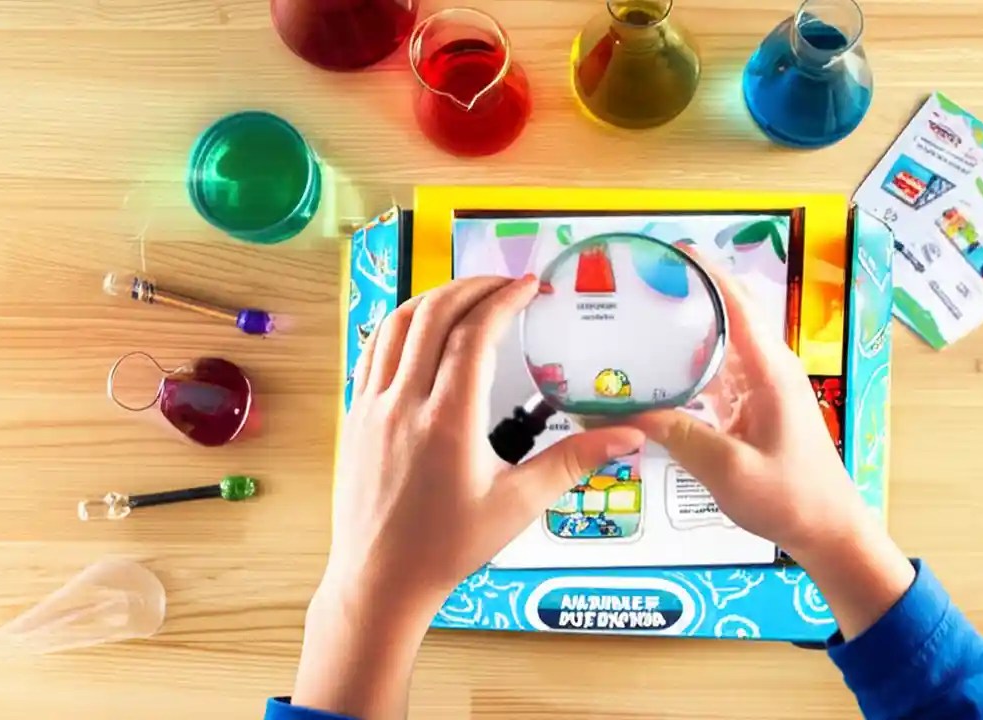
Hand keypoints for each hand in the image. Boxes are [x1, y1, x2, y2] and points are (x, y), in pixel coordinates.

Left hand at [295, 276, 642, 717]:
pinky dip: (401, 324)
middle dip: (473, 286)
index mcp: (448, 421)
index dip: (504, 299)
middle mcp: (404, 403)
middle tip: (505, 283)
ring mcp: (372, 406)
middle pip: (434, 314)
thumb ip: (574, 461)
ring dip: (434, 298)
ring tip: (467, 294)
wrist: (381, 579)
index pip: (474, 334)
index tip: (529, 285)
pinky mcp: (356, 415)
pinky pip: (373, 349)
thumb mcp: (519, 504)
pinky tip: (421, 326)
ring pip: (396, 324)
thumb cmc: (446, 548)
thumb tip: (626, 436)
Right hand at [628, 262, 913, 637]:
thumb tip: (620, 412)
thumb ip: (677, 435)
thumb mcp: (728, 469)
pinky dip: (689, 366)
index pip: (738, 303)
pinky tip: (655, 373)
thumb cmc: (791, 498)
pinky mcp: (755, 410)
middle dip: (690, 293)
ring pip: (721, 345)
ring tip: (639, 318)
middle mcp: (769, 370)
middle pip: (728, 315)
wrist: (830, 533)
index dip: (706, 272)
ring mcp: (763, 390)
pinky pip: (718, 375)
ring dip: (686, 330)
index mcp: (771, 371)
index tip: (670, 249)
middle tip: (640, 282)